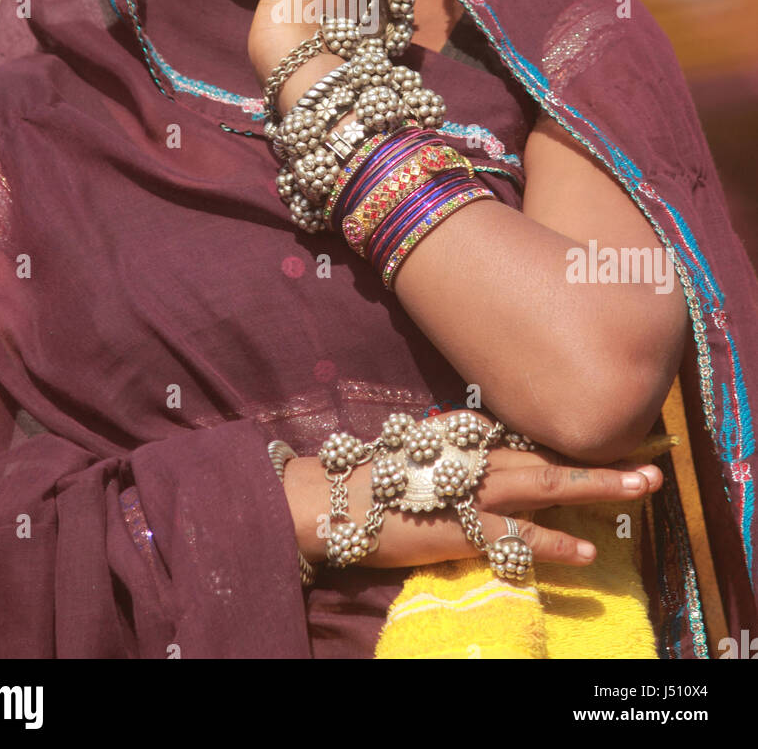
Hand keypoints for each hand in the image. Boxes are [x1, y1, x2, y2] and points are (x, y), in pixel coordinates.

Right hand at [282, 413, 663, 570]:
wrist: (334, 499)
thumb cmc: (377, 478)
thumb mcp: (429, 456)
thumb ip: (465, 452)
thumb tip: (495, 451)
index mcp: (471, 439)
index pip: (534, 439)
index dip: (578, 443)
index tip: (621, 441)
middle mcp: (479, 457)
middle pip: (552, 457)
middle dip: (605, 460)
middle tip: (654, 465)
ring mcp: (473, 490)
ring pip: (548, 486)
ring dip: (597, 487)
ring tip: (640, 490)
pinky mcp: (463, 527)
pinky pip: (518, 537)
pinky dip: (554, 543)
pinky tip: (588, 550)